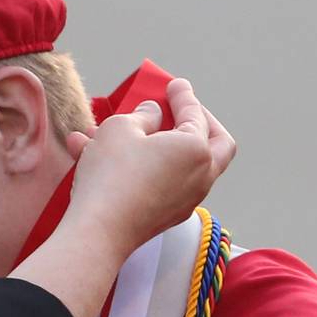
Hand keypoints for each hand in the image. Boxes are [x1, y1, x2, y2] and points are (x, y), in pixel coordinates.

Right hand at [65, 78, 235, 259]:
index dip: (182, 95)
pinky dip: (149, 169)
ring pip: (184, 165)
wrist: (99, 231)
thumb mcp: (120, 128)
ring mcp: (187, 199)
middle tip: (184, 111)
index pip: (194, 113)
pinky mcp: (168, 216)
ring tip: (132, 135)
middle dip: (202, 124)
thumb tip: (154, 115)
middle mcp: (201, 175)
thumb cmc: (111, 175)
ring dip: (164, 148)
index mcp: (197, 148)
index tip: (174, 85)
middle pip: (216, 144)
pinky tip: (116, 164)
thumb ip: (142, 115)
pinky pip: (163, 184)